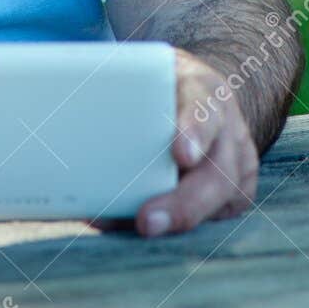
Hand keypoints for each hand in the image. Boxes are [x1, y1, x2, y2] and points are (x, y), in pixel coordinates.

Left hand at [134, 49, 258, 236]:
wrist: (207, 95)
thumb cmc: (167, 87)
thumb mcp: (152, 74)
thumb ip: (125, 92)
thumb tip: (70, 126)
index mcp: (205, 94)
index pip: (204, 111)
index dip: (194, 132)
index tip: (180, 155)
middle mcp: (229, 134)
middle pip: (217, 175)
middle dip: (182, 205)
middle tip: (147, 222)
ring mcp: (238, 167)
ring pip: (219, 204)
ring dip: (176, 224)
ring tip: (138, 233)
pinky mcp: (234, 196)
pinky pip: (212, 219)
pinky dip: (177, 230)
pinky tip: (139, 234)